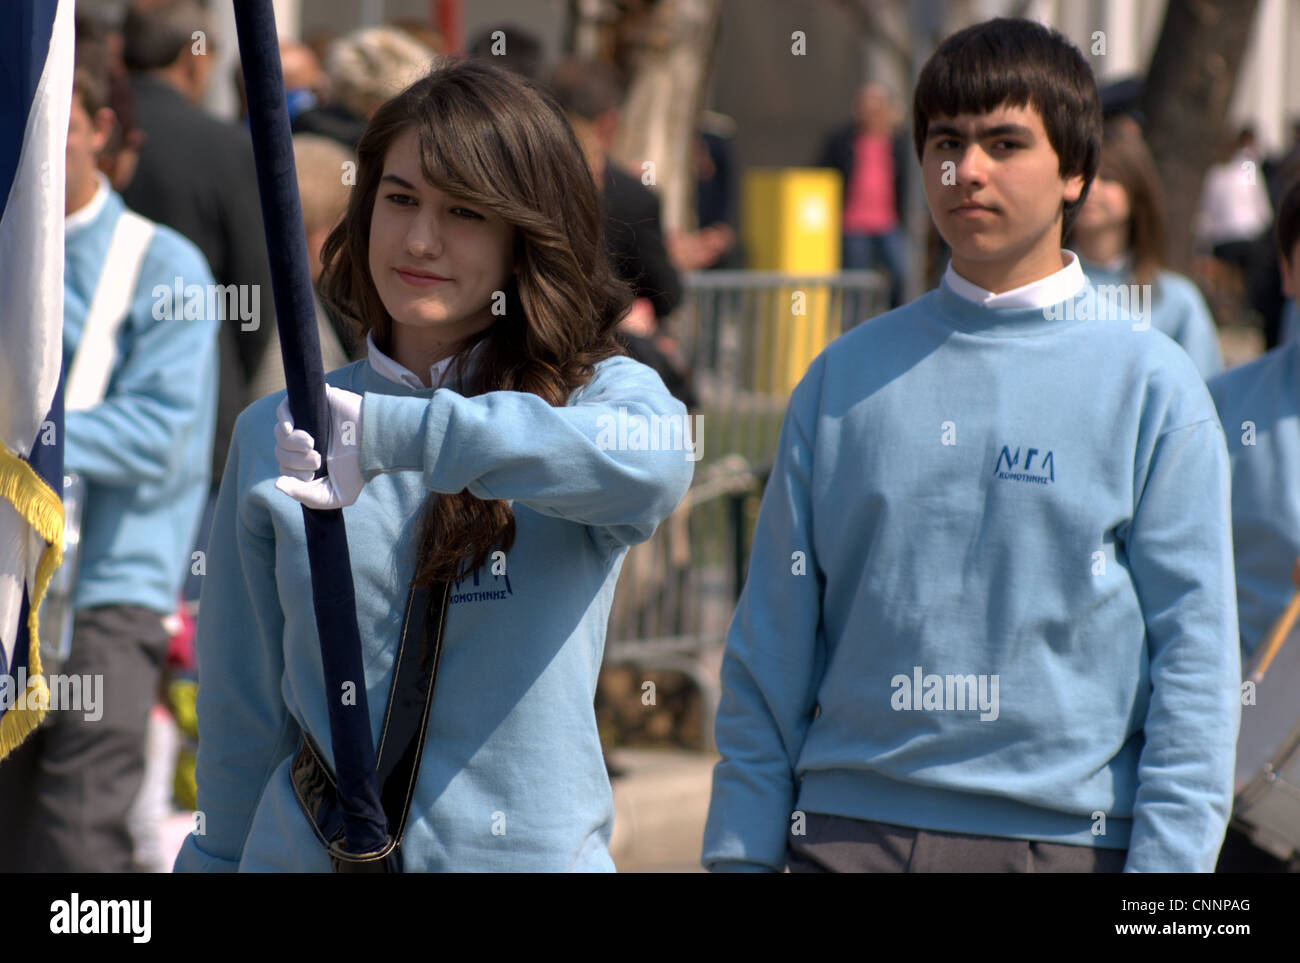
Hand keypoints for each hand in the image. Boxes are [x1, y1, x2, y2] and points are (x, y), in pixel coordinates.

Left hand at [273, 386, 364, 508]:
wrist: (373, 442)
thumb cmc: (358, 469)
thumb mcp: (335, 495)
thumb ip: (306, 496)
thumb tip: (278, 485)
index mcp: (308, 463)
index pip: (284, 467)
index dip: (293, 472)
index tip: (313, 473)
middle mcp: (304, 443)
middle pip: (280, 451)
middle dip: (295, 459)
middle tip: (318, 458)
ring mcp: (306, 423)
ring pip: (280, 433)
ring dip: (292, 443)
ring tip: (312, 443)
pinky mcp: (310, 406)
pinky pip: (283, 409)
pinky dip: (283, 419)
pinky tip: (291, 428)